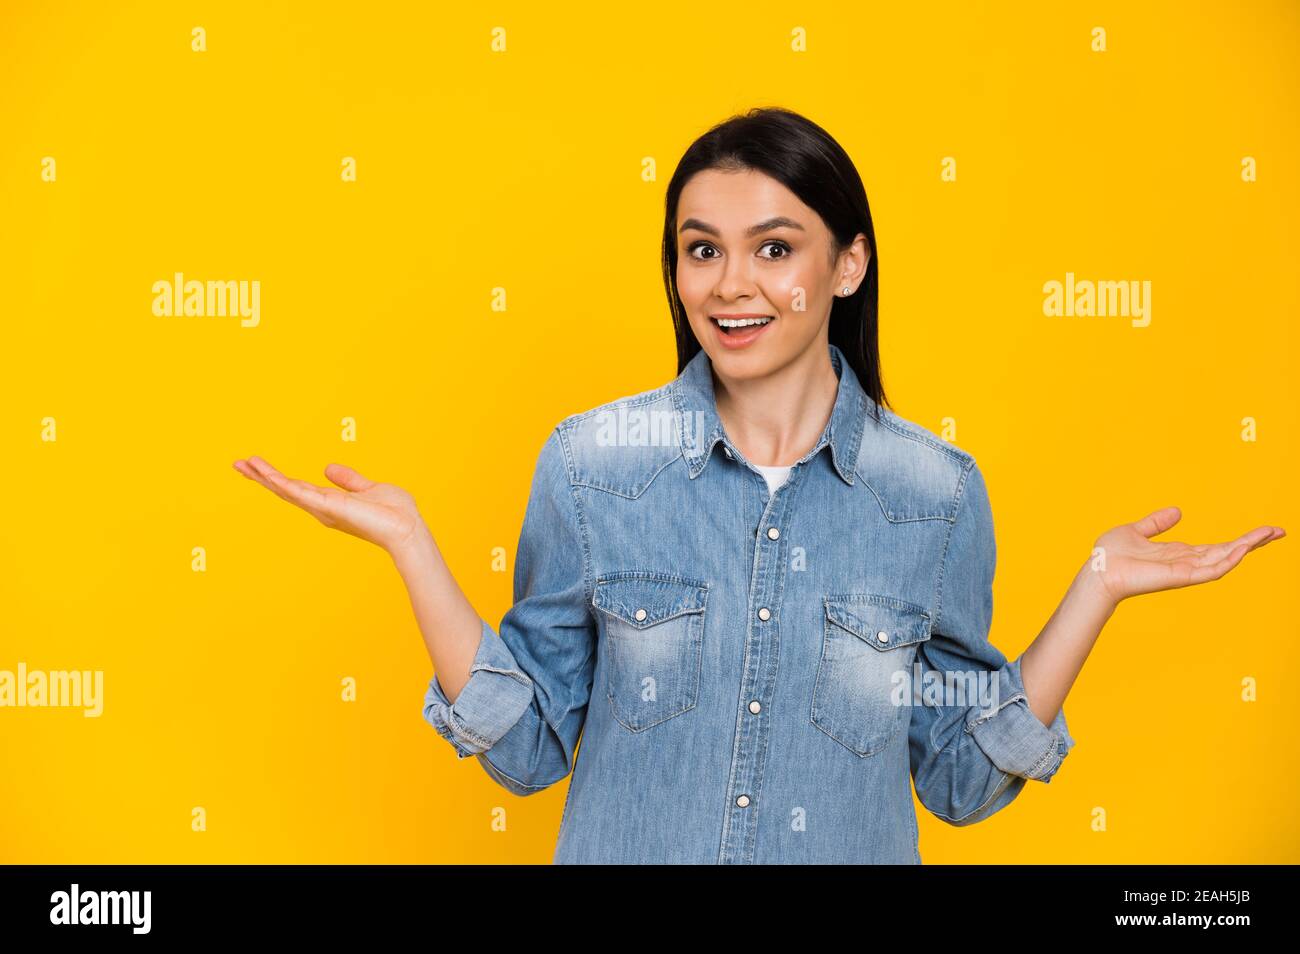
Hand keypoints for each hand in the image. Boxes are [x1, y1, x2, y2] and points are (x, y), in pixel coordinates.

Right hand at [232, 455, 429, 555]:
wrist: (406, 529)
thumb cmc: (394, 513)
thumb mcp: (368, 488)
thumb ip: (349, 480)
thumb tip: (328, 467)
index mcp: (329, 503)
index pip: (297, 488)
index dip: (276, 477)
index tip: (257, 465)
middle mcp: (321, 508)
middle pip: (285, 489)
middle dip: (261, 477)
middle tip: (238, 464)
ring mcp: (323, 509)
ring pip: (287, 490)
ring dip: (265, 477)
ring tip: (243, 464)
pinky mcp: (329, 507)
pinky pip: (300, 492)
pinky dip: (282, 483)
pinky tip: (266, 474)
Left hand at [1085, 506, 1284, 604]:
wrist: (1097, 571)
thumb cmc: (1110, 556)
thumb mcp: (1137, 530)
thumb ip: (1157, 523)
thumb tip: (1178, 511)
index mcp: (1179, 553)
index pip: (1217, 546)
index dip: (1241, 539)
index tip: (1264, 531)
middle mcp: (1187, 562)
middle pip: (1228, 552)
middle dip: (1254, 542)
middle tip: (1279, 530)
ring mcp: (1185, 571)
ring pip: (1225, 559)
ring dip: (1247, 547)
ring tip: (1270, 534)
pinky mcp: (1179, 577)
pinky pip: (1210, 570)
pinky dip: (1227, 561)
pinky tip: (1242, 550)